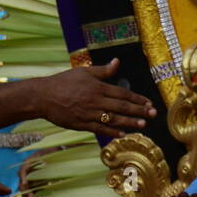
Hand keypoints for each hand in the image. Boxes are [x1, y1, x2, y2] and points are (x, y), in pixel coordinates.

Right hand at [36, 58, 155, 138]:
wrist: (43, 96)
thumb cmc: (63, 82)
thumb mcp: (84, 72)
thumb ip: (103, 70)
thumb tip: (117, 62)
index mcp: (98, 88)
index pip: (122, 93)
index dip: (137, 98)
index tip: (149, 103)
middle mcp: (96, 101)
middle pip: (121, 107)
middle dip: (139, 111)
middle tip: (153, 114)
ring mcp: (89, 114)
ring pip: (113, 119)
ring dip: (129, 122)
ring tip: (143, 124)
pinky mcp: (81, 124)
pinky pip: (99, 129)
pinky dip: (111, 132)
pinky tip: (122, 134)